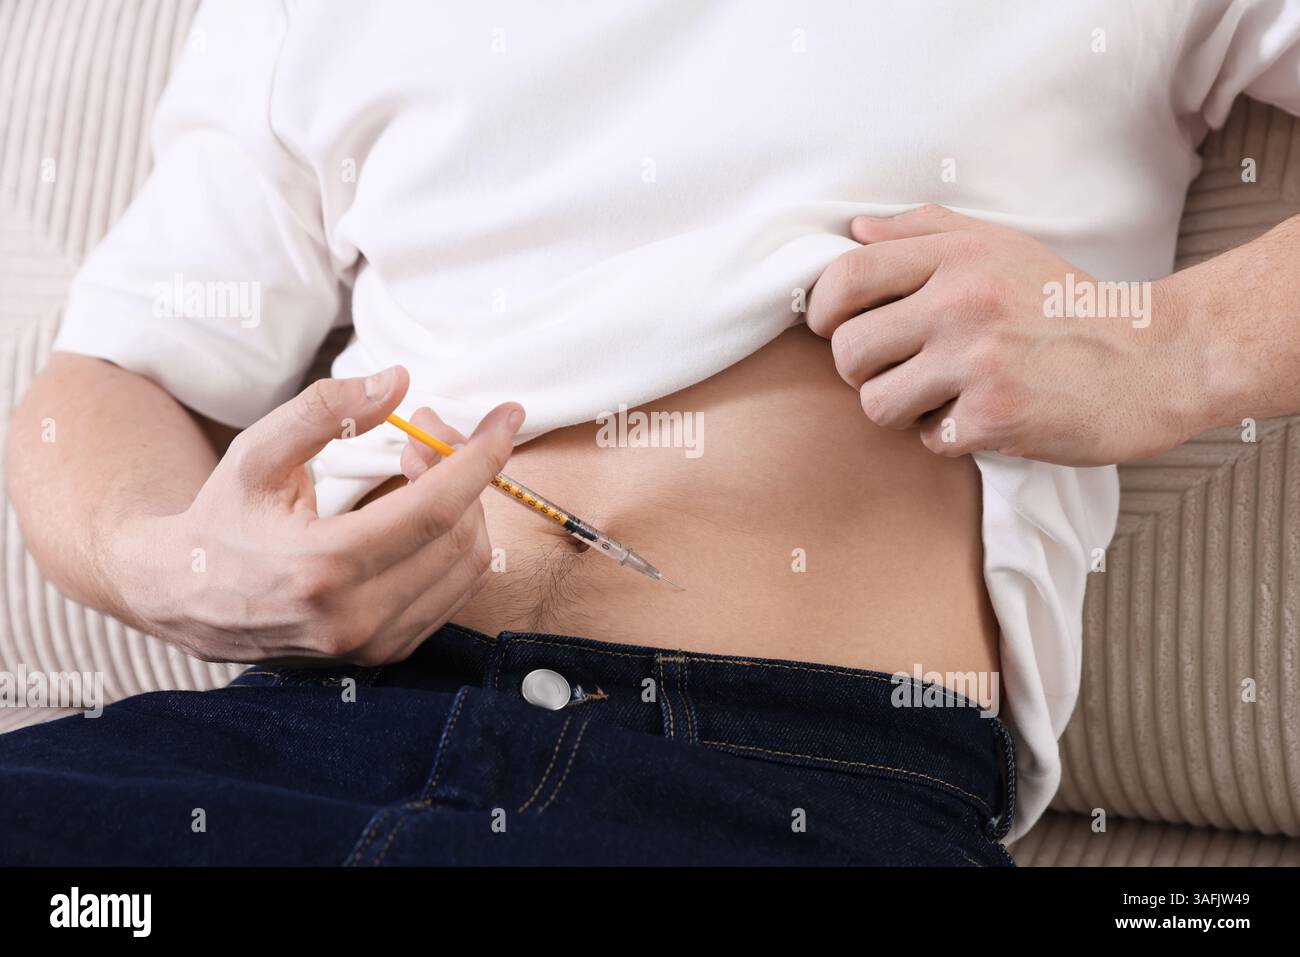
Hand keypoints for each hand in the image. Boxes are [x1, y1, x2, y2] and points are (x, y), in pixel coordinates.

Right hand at [118, 366, 523, 664]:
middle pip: (458, 534)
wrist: (186, 599)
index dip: (481, 457)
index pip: (434, 509)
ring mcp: (373, 644)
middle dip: (463, 471)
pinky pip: (453, 592)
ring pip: (467, 566)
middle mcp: (355, 617)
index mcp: (323, 567)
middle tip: (428, 431)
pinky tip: (420, 509)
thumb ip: (324, 411)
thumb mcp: (256, 453)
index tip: (508, 416)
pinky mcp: (385, 654)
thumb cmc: (223, 518)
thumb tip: (398, 381)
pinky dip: (453, 542)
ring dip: (463, 506)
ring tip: (419, 466)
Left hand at [805, 205, 1206, 465]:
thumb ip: (925, 231)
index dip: (822, 311)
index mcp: (958, 256)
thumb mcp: (1002, 247)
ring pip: (876, 403)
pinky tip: (980, 418)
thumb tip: (854, 232)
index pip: (846, 276)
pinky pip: (928, 439)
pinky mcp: (997, 416)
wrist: (1153, 358)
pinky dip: (947, 437)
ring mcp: (979, 361)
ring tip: (939, 396)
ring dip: (900, 409)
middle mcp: (963, 302)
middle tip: (896, 371)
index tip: (834, 328)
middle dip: (861, 370)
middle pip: (848, 350)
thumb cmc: (1065, 305)